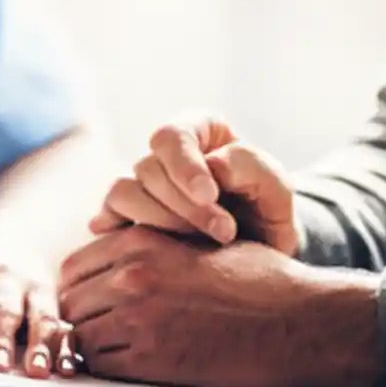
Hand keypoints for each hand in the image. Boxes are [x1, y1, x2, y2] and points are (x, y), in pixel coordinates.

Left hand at [0, 245, 77, 378]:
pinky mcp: (61, 311)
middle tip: (34, 371)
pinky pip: (72, 331)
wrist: (8, 241)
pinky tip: (71, 370)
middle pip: (37, 315)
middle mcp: (28, 285)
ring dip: (57, 350)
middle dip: (36, 344)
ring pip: (56, 324)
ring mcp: (48, 298)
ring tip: (57, 374)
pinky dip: (74, 351)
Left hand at [59, 226, 379, 386]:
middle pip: (71, 303)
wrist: (301, 321)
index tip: (92, 301)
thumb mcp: (200, 238)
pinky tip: (134, 364)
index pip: (73, 268)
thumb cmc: (261, 281)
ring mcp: (139, 318)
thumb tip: (118, 257)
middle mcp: (132, 276)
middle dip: (83, 317)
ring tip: (121, 348)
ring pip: (81, 337)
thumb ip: (153, 243)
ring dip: (95, 345)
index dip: (80, 288)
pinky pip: (102, 366)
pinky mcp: (152, 359)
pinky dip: (109, 368)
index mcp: (142, 241)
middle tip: (104, 329)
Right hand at [91, 116, 298, 255]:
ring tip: (198, 245)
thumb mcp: (277, 188)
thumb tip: (213, 164)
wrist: (258, 255)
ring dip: (158, 222)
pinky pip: (108, 219)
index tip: (210, 195)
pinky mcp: (124, 217)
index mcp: (196, 131)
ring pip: (123, 193)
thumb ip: (252, 166)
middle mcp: (162, 155)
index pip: (172, 135)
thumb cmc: (267, 213)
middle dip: (183, 205)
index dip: (185, 165)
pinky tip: (148, 251)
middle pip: (148, 168)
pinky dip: (120, 233)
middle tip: (223, 233)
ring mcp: (140, 186)